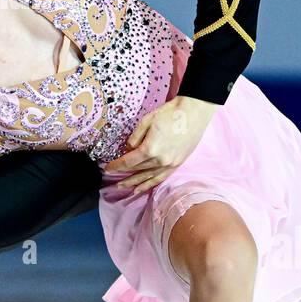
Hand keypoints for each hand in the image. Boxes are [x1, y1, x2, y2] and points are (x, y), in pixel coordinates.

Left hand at [102, 95, 219, 193]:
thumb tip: (128, 149)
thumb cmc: (170, 113)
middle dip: (124, 175)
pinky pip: (161, 178)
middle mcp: (159, 160)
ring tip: (124, 188)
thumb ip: (135, 137)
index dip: (116, 166)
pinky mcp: (177, 164)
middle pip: (137, 170)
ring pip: (148, 177)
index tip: (107, 168)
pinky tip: (142, 189)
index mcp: (150, 149)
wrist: (193, 113)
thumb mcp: (146, 121)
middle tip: (113, 181)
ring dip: (135, 184)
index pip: (128, 162)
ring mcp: (170, 164)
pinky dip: (150, 184)